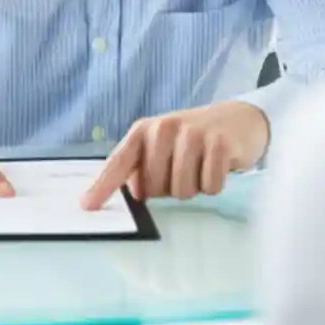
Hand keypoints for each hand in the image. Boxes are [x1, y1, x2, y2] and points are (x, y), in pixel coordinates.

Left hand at [81, 101, 268, 209]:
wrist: (237, 119)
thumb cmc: (191, 139)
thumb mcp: (161, 146)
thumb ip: (142, 168)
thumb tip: (132, 194)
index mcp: (143, 131)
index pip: (119, 162)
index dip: (102, 186)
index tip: (87, 206)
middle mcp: (165, 129)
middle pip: (155, 188)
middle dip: (167, 190)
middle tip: (181, 170)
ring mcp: (193, 135)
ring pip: (182, 191)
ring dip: (193, 188)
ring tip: (199, 166)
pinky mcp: (220, 144)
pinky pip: (210, 187)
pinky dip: (214, 185)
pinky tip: (216, 166)